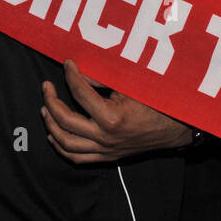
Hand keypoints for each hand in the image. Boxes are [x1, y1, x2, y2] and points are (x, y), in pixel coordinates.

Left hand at [40, 59, 191, 163]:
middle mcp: (104, 137)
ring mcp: (104, 150)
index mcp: (111, 117)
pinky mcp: (107, 157)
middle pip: (64, 120)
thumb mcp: (131, 85)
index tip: (67, 63)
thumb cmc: (156, 103)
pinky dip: (61, 146)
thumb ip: (103, 79)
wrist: (175, 129)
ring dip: (50, 125)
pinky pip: (77, 157)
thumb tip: (80, 72)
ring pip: (66, 143)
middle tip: (46, 86)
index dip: (70, 75)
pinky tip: (53, 135)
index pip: (79, 93)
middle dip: (51, 101)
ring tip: (44, 109)